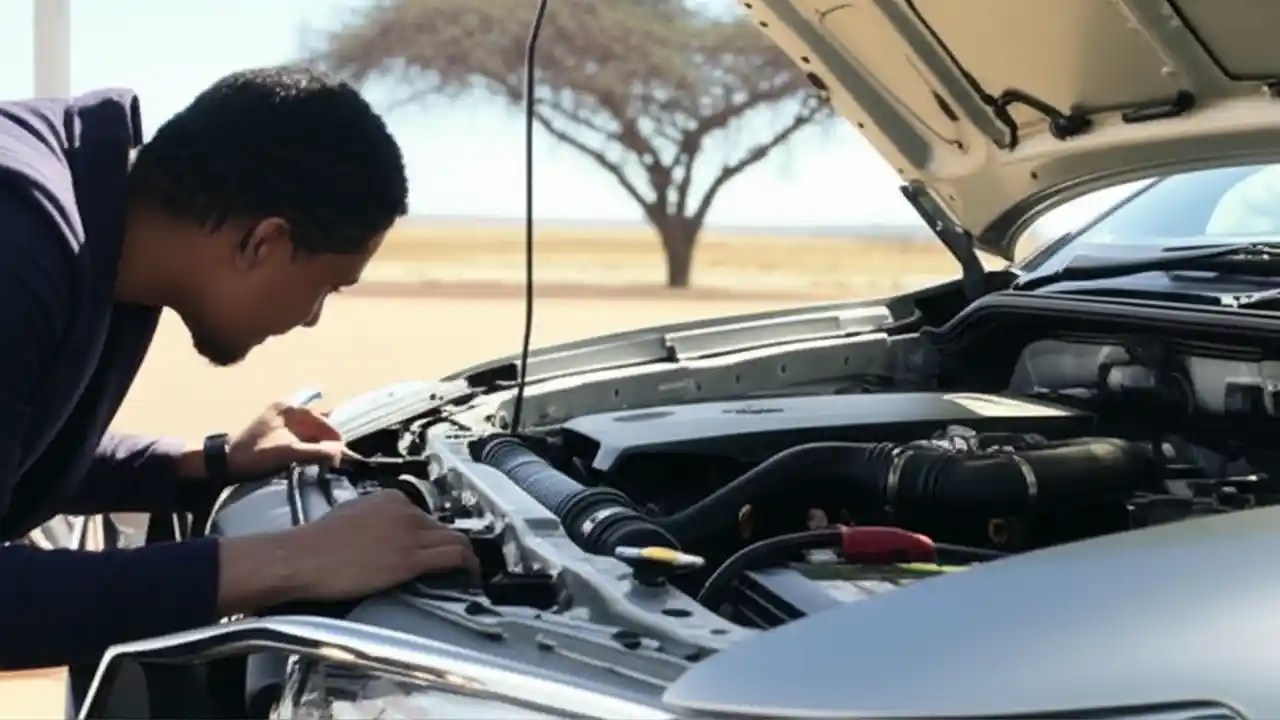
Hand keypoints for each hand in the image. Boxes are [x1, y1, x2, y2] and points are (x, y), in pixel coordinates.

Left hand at [226, 400, 346, 477]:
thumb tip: (342, 453)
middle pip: (320, 425)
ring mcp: (284, 420)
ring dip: (320, 446)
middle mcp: (290, 409)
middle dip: (329, 442)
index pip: (324, 422)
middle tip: (333, 461)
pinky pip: (304, 437)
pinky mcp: (280, 432)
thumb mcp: (288, 453)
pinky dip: (311, 448)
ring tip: (324, 463)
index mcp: (291, 408)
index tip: (339, 458)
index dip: (334, 440)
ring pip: (313, 432)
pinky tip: (312, 460)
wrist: (225, 462)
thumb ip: (317, 451)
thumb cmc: (254, 455)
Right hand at [285, 490, 479, 599]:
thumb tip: (386, 534)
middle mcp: (406, 511)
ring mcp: (411, 533)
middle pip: (443, 528)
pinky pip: (453, 557)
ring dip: (466, 557)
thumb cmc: (317, 543)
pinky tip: (471, 576)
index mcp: (391, 499)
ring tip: (468, 572)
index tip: (434, 548)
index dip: (433, 535)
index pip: (425, 516)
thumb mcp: (352, 515)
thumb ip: (376, 519)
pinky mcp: (411, 559)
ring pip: (455, 541)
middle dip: (451, 546)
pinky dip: (469, 565)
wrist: (302, 558)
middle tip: (455, 565)